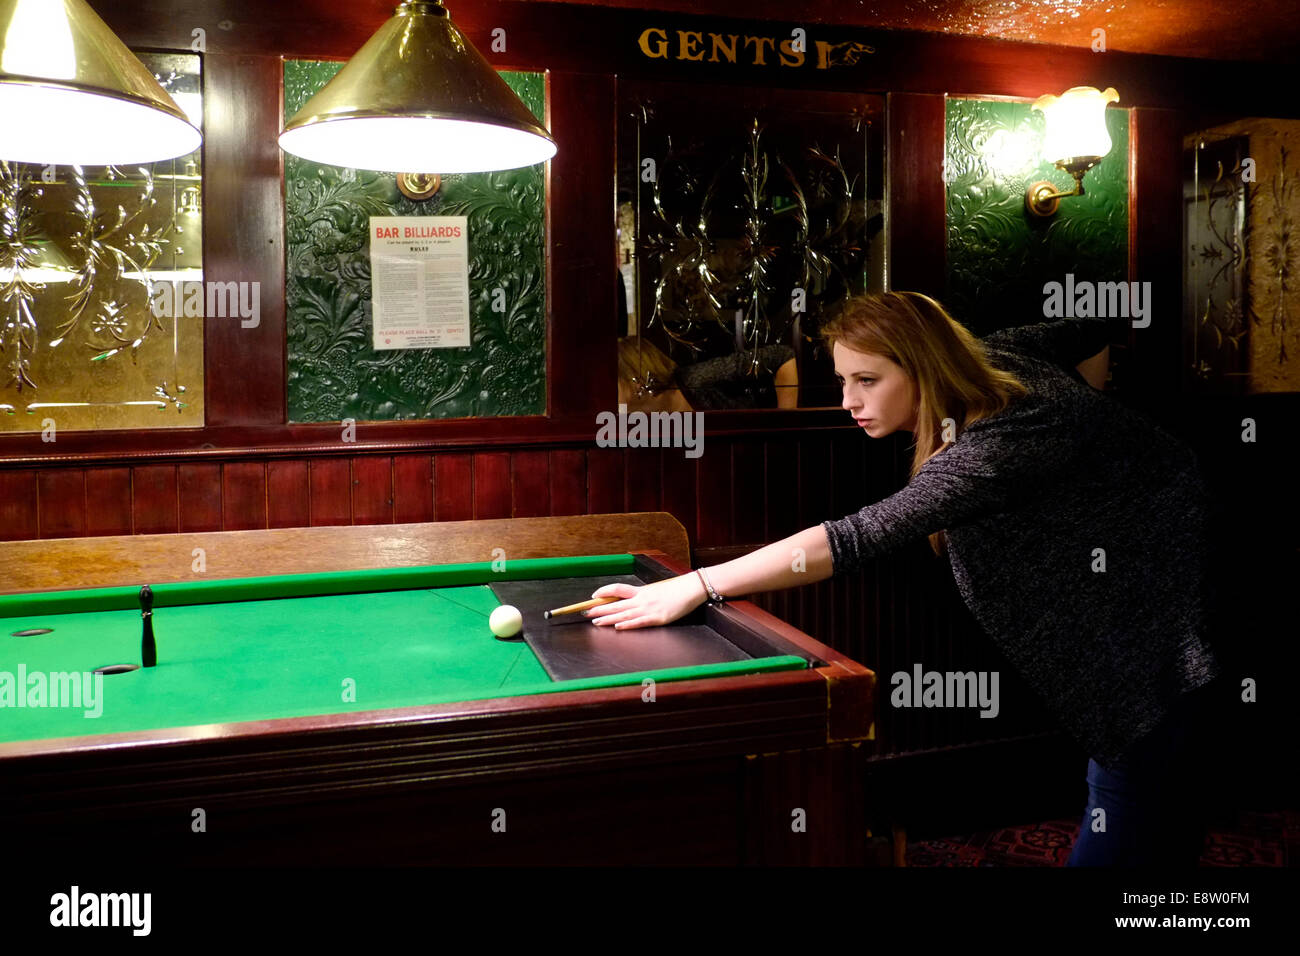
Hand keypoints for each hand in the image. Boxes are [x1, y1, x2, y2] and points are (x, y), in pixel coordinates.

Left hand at [585, 574, 708, 629]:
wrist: (691, 588)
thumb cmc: (676, 590)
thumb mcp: (656, 590)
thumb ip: (644, 595)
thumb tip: (633, 600)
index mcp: (641, 591)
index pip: (617, 589)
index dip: (604, 591)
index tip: (593, 596)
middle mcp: (642, 599)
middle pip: (616, 603)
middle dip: (599, 608)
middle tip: (585, 611)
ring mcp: (649, 608)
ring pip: (623, 613)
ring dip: (608, 618)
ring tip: (595, 621)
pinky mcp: (658, 618)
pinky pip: (639, 622)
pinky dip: (627, 624)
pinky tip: (617, 626)